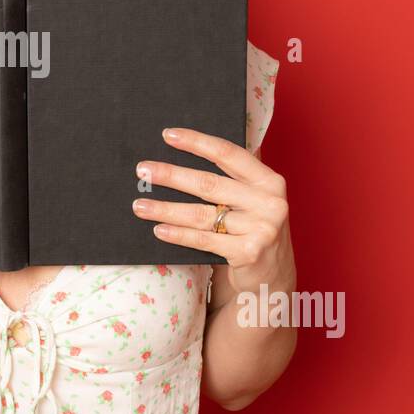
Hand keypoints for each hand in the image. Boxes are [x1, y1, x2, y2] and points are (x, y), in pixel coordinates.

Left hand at [132, 127, 292, 292]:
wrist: (273, 279)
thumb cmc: (254, 231)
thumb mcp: (254, 201)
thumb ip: (234, 179)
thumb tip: (187, 153)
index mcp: (269, 181)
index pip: (228, 154)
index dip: (197, 142)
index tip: (168, 135)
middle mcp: (269, 202)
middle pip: (209, 184)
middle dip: (171, 175)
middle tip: (143, 170)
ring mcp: (262, 229)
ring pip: (202, 214)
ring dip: (166, 209)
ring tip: (140, 205)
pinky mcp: (249, 253)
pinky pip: (204, 239)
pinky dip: (178, 234)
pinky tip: (158, 229)